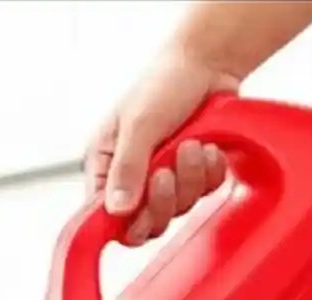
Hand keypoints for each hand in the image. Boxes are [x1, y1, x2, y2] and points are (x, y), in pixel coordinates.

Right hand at [85, 47, 238, 244]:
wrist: (207, 64)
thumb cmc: (164, 83)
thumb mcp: (139, 124)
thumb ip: (127, 169)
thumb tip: (117, 210)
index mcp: (105, 165)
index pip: (101, 215)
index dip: (121, 222)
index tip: (139, 213)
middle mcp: (131, 178)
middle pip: (143, 223)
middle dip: (162, 199)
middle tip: (167, 171)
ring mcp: (164, 179)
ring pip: (177, 210)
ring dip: (190, 178)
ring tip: (191, 145)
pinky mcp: (193, 177)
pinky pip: (204, 194)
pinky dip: (210, 173)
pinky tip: (207, 148)